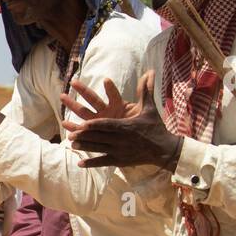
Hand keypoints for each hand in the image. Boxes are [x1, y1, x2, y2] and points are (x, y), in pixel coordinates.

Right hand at [60, 74, 143, 131]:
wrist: (136, 139)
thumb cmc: (139, 122)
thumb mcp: (144, 107)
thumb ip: (146, 90)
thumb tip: (151, 72)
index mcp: (117, 105)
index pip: (113, 95)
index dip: (110, 88)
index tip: (107, 80)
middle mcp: (106, 112)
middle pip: (94, 99)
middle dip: (83, 91)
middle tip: (73, 81)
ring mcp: (99, 122)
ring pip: (84, 112)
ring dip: (73, 105)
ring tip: (63, 96)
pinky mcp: (95, 133)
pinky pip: (82, 129)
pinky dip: (73, 127)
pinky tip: (64, 122)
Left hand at [65, 77, 181, 168]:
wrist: (164, 149)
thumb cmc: (156, 127)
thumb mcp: (150, 108)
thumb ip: (146, 91)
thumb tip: (149, 73)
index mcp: (126, 126)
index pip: (108, 125)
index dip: (95, 125)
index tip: (83, 123)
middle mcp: (121, 139)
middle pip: (100, 137)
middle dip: (85, 135)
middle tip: (70, 134)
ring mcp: (120, 151)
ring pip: (99, 149)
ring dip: (85, 147)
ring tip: (72, 144)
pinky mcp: (120, 161)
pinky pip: (103, 162)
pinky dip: (91, 163)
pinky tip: (79, 163)